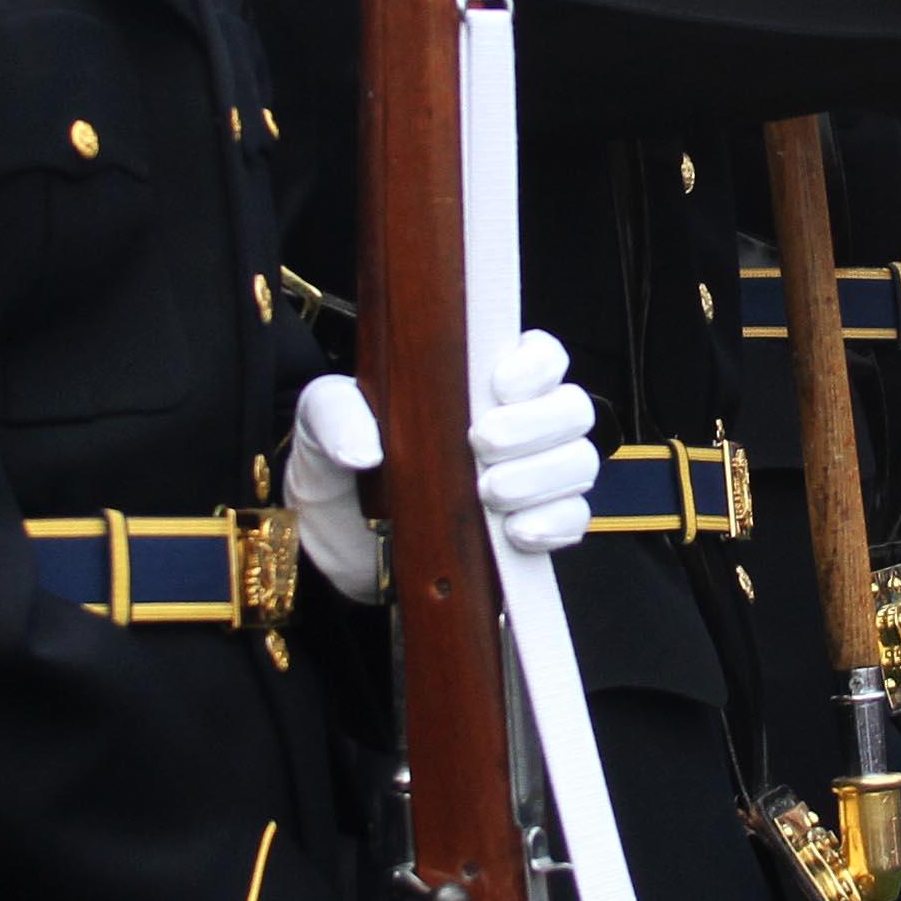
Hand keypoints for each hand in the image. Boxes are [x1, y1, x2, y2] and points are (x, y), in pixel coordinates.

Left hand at [284, 332, 602, 603]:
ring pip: (579, 463)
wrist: (333, 545)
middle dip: (537, 426)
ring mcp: (531, 479)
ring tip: (487, 493)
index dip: (536, 366)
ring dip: (541, 477)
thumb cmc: (337, 465)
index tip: (497, 385)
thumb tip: (365, 449)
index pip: (543, 355)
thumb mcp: (320, 422)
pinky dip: (552, 524)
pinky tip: (513, 533)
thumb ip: (337, 416)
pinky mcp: (532, 531)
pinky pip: (572, 521)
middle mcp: (519, 424)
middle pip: (573, 408)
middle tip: (481, 444)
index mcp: (480, 382)